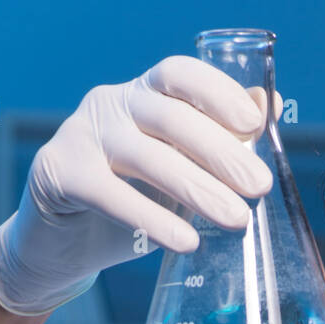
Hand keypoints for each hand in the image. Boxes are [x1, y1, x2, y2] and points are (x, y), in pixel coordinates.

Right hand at [0, 58, 280, 314]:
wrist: (61, 248)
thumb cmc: (127, 208)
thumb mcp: (175, 177)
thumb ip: (215, 144)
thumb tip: (266, 109)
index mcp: (141, 96)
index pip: (179, 75)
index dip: (217, 92)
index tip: (254, 123)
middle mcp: (110, 105)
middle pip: (170, 117)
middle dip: (221, 152)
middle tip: (259, 186)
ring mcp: (80, 135)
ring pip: (146, 157)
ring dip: (196, 189)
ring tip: (235, 219)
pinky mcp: (58, 172)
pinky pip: (111, 194)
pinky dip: (152, 219)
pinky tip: (185, 242)